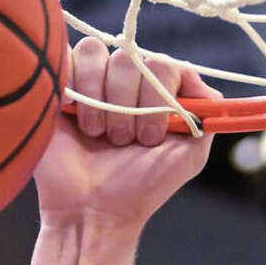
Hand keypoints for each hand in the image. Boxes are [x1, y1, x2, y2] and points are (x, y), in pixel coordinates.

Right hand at [35, 40, 218, 230]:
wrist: (91, 212)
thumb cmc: (140, 188)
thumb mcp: (190, 154)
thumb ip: (208, 113)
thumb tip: (205, 83)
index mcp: (156, 90)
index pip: (164, 63)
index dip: (159, 96)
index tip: (152, 138)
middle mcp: (125, 80)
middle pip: (132, 57)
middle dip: (129, 107)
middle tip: (122, 143)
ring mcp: (90, 80)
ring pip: (97, 53)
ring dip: (101, 101)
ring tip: (97, 136)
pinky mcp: (58, 83)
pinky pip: (68, 56)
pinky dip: (77, 88)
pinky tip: (75, 120)